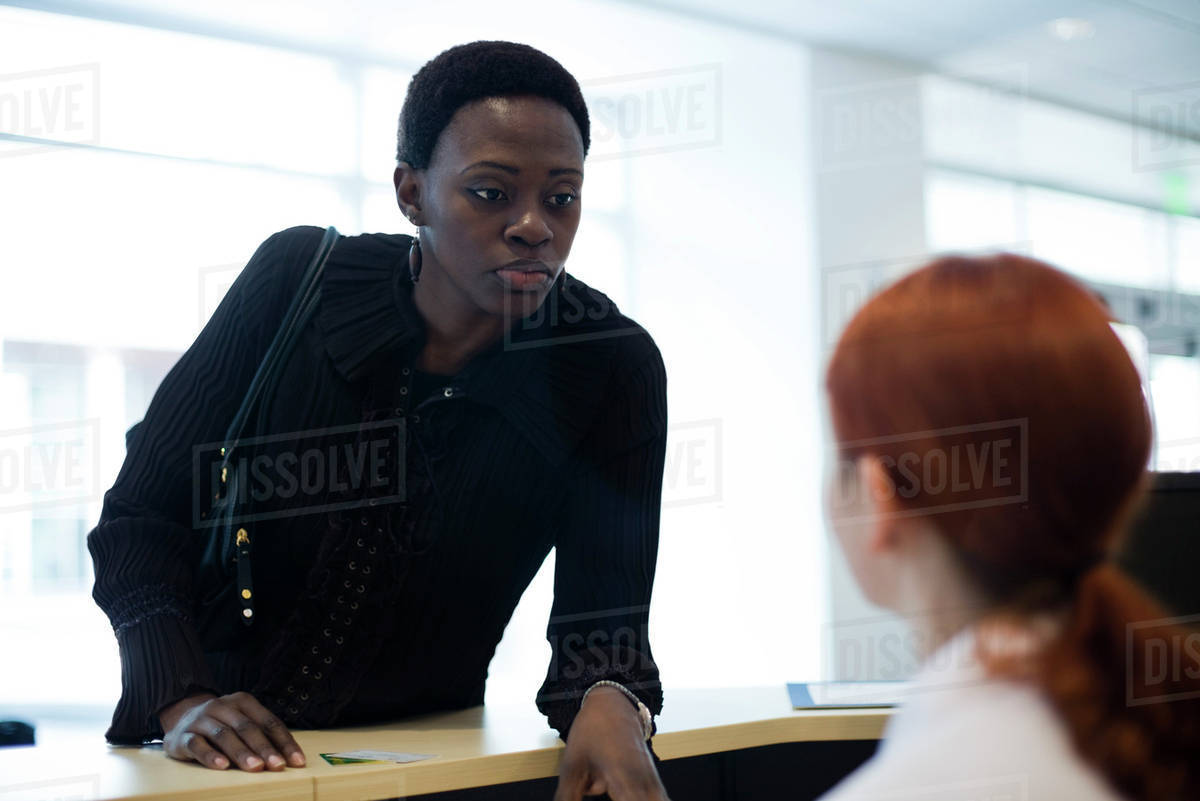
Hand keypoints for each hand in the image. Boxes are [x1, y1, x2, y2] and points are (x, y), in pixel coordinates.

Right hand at [159, 691, 305, 770]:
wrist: (180, 717)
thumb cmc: (221, 724)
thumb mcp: (241, 722)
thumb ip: (261, 735)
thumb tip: (287, 758)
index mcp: (243, 701)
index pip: (268, 721)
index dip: (284, 742)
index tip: (296, 761)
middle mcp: (222, 706)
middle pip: (248, 728)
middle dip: (265, 748)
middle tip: (277, 765)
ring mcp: (202, 720)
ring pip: (224, 735)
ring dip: (242, 753)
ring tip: (255, 768)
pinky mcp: (183, 736)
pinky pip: (197, 745)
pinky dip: (211, 756)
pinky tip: (222, 766)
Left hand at [553, 687, 669, 800]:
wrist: (613, 704)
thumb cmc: (591, 733)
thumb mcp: (571, 767)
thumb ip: (567, 800)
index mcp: (624, 780)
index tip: (601, 796)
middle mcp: (645, 784)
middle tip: (608, 795)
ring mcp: (653, 783)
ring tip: (610, 792)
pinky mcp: (655, 783)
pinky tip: (629, 796)